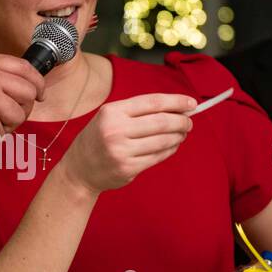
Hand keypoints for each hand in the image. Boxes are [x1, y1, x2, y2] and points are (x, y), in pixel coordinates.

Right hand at [60, 92, 195, 193]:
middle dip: (181, 121)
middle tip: (189, 122)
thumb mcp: (110, 117)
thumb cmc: (99, 138)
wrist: (79, 169)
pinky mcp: (127, 168)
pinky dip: (170, 150)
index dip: (176, 102)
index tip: (192, 103)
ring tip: (182, 134)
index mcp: (112, 111)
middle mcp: (115, 130)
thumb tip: (177, 107)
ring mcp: (121, 151)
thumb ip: (138, 111)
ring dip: (178, 136)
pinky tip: (172, 146)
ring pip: (162, 141)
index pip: (153, 102)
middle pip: (161, 122)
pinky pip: (157, 157)